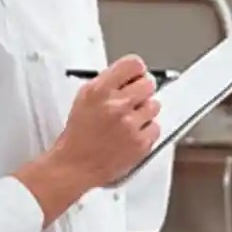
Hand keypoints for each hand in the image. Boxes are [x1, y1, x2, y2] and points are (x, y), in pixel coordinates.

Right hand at [54, 56, 160, 186]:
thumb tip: (129, 76)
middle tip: (134, 100)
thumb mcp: (84, 99)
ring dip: (145, 112)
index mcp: (99, 91)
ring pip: (154, 106)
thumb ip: (108, 84)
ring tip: (129, 121)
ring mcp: (130, 125)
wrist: (76, 165)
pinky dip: (147, 131)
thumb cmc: (79, 135)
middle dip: (143, 91)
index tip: (137, 76)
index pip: (133, 65)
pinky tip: (132, 135)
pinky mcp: (141, 143)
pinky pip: (156, 127)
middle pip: (149, 84)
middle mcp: (116, 106)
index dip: (137, 71)